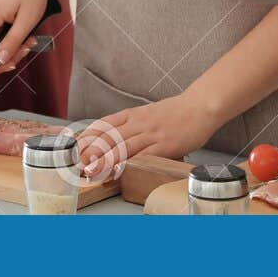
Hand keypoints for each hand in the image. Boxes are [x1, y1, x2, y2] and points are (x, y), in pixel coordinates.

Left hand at [76, 93, 219, 179]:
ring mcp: (152, 133)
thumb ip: (133, 124)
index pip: (104, 124)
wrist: (200, 106)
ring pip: (123, 146)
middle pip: (110, 136)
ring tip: (91, 169)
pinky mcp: (165, 145)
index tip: (77, 147)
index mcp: (133, 114)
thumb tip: (117, 138)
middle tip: (77, 162)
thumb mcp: (149, 114)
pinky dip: (130, 163)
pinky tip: (120, 170)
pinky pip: (144, 154)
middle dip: (91, 151)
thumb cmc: (176, 113)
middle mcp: (139, 122)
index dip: (89, 136)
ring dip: (105, 159)